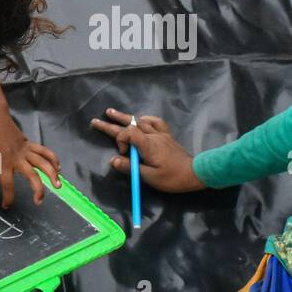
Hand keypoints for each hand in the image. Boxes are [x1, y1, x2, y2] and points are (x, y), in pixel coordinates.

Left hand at [0, 111, 60, 206]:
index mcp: (3, 162)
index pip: (8, 184)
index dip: (8, 197)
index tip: (7, 205)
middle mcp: (17, 158)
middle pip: (32, 176)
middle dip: (38, 190)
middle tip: (39, 201)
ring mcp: (25, 150)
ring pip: (43, 163)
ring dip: (52, 174)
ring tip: (58, 185)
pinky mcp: (29, 143)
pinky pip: (44, 151)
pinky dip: (52, 158)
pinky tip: (58, 168)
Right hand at [90, 108, 205, 192]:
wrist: (196, 174)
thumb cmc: (173, 178)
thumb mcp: (149, 177)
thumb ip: (130, 168)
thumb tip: (113, 160)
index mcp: (148, 145)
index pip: (128, 133)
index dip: (120, 141)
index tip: (123, 155)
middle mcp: (153, 136)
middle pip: (130, 125)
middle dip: (111, 124)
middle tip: (95, 121)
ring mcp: (161, 134)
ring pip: (140, 121)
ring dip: (124, 117)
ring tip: (111, 113)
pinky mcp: (166, 136)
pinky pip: (155, 122)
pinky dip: (145, 119)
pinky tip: (139, 119)